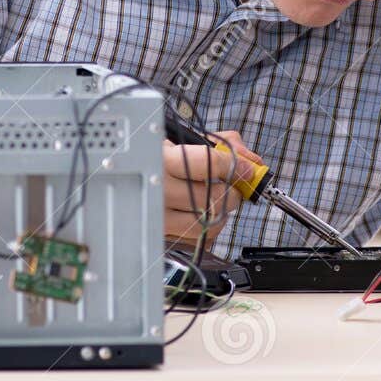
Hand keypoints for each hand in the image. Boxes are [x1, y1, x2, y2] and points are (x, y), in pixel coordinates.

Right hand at [163, 130, 262, 244]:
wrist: (127, 177)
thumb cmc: (161, 158)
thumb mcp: (185, 142)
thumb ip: (224, 145)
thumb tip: (252, 162)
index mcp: (161, 160)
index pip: (207, 164)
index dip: (234, 165)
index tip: (247, 168)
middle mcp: (157, 190)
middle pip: (213, 197)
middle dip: (232, 191)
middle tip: (232, 185)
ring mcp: (159, 218)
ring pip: (209, 222)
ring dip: (222, 211)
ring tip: (216, 199)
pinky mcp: (164, 237)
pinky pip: (201, 239)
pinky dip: (210, 227)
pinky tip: (203, 213)